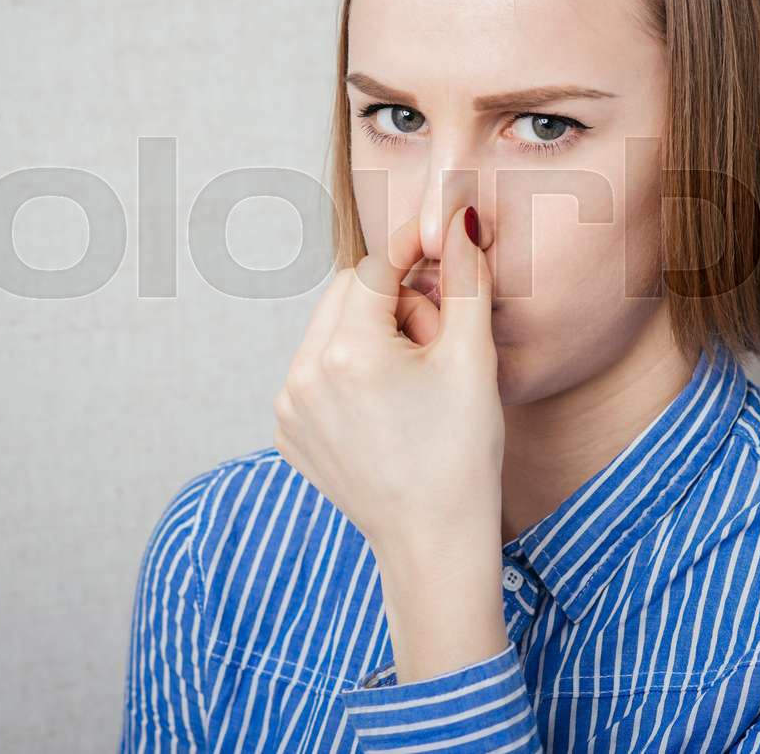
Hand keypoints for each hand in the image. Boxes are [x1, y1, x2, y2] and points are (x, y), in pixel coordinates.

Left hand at [272, 205, 502, 560]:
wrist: (433, 541)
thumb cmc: (461, 452)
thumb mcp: (472, 358)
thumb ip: (463, 279)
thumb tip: (457, 218)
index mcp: (349, 353)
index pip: (377, 268)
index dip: (413, 253)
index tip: (441, 241)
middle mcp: (303, 375)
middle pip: (349, 293)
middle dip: (394, 301)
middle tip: (436, 339)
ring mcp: (288, 406)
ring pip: (331, 330)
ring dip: (371, 334)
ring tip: (413, 381)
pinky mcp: (286, 431)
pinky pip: (316, 371)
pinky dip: (349, 371)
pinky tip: (387, 409)